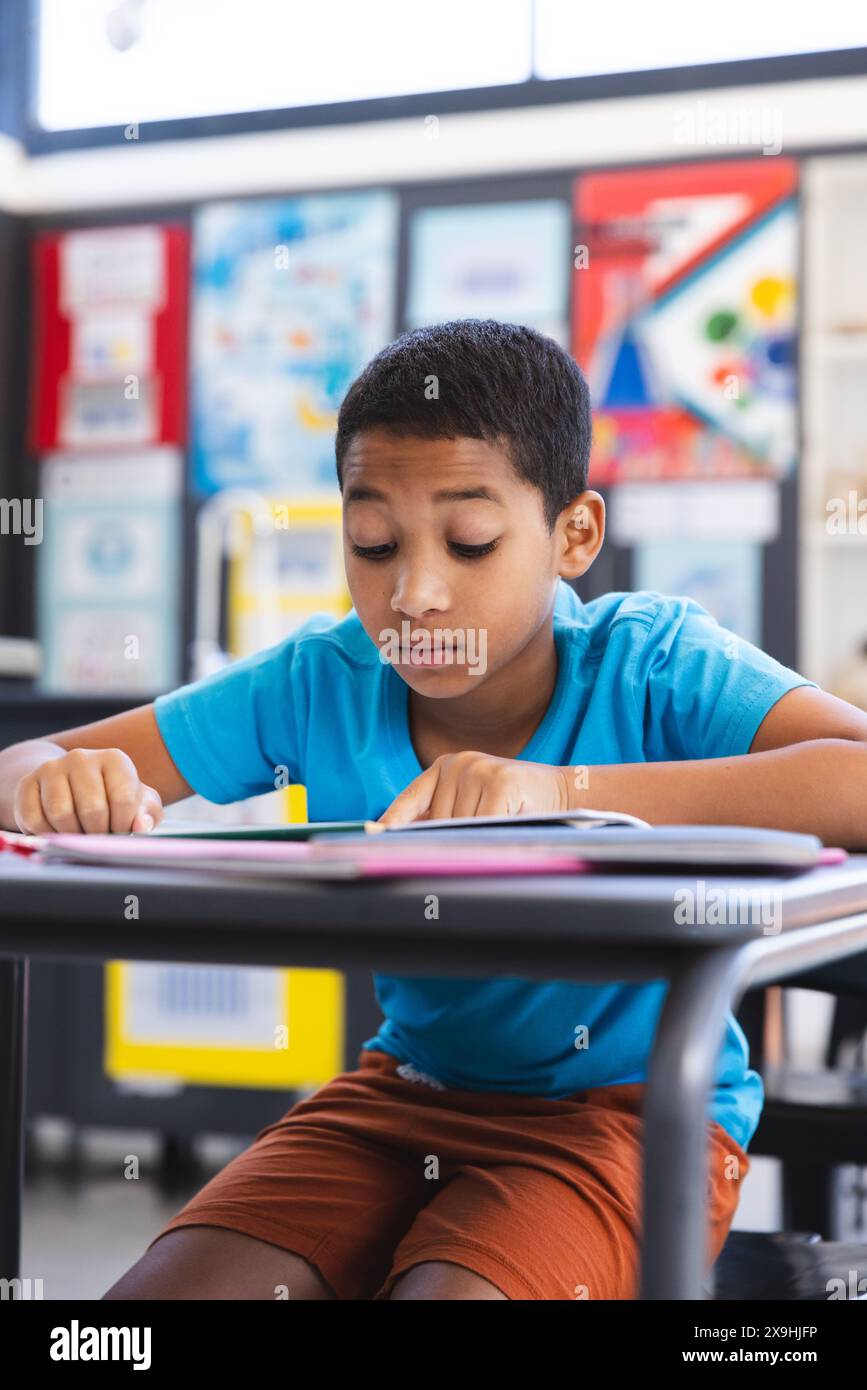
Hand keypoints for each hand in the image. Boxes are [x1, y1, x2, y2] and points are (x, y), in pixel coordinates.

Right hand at [13, 747, 163, 834]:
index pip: (124, 799)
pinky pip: (35, 820)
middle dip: (98, 833)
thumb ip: (147, 814)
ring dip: (72, 834)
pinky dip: (48, 834)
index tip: (121, 831)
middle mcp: (81, 757)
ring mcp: (51, 768)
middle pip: (92, 809)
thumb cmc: (111, 798)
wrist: (69, 787)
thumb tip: (141, 825)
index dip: (124, 825)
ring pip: (61, 815)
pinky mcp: (27, 784)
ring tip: (80, 832)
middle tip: (98, 835)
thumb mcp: (138, 803)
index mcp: (114, 759)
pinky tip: (58, 829)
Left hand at [377, 750, 569, 827]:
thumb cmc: (512, 804)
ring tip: (501, 825)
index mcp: (443, 767)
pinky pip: (481, 825)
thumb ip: (440, 815)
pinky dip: (489, 836)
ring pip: (459, 827)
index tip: (375, 837)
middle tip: (476, 838)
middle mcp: (457, 764)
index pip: (409, 799)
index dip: (392, 821)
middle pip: (435, 822)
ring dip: (477, 837)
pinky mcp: (499, 782)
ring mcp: (478, 770)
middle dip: (450, 840)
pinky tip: (505, 827)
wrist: (562, 793)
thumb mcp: (471, 802)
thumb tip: (404, 840)